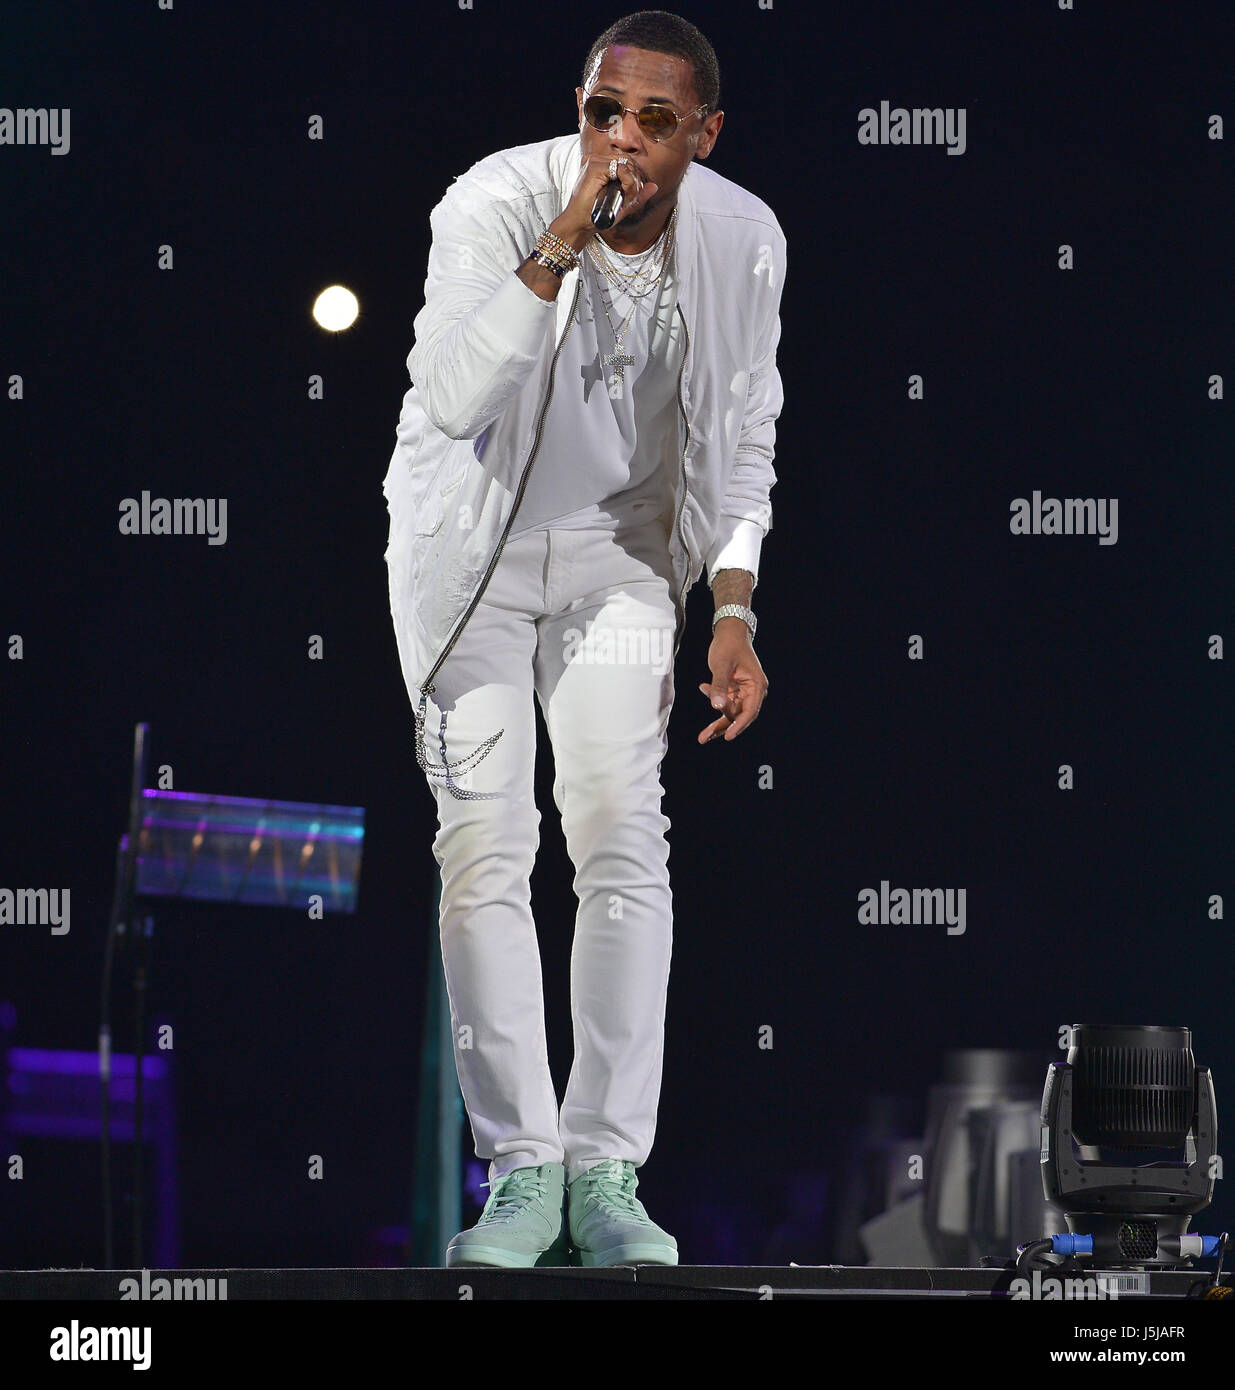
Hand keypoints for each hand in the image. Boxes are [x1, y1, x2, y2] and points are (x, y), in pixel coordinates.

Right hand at [553, 154, 658, 245]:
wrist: (579, 225)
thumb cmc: (596, 216)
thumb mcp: (622, 206)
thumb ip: (637, 196)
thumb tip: (654, 186)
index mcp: (600, 165)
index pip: (626, 161)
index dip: (635, 177)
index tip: (632, 195)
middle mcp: (596, 160)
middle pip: (628, 160)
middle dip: (636, 179)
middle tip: (631, 197)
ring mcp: (593, 162)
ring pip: (626, 163)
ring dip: (633, 182)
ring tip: (627, 198)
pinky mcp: (593, 168)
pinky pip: (620, 169)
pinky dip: (628, 183)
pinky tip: (624, 195)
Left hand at [698, 622, 768, 742]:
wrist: (729, 631)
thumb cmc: (729, 645)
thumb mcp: (722, 665)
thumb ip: (719, 686)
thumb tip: (716, 707)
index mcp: (757, 685)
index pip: (749, 711)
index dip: (739, 725)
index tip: (728, 737)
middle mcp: (753, 691)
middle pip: (739, 716)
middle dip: (722, 727)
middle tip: (703, 738)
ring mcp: (743, 692)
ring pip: (731, 713)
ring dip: (717, 720)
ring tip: (702, 735)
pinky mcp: (734, 690)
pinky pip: (725, 703)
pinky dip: (714, 701)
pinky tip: (703, 688)